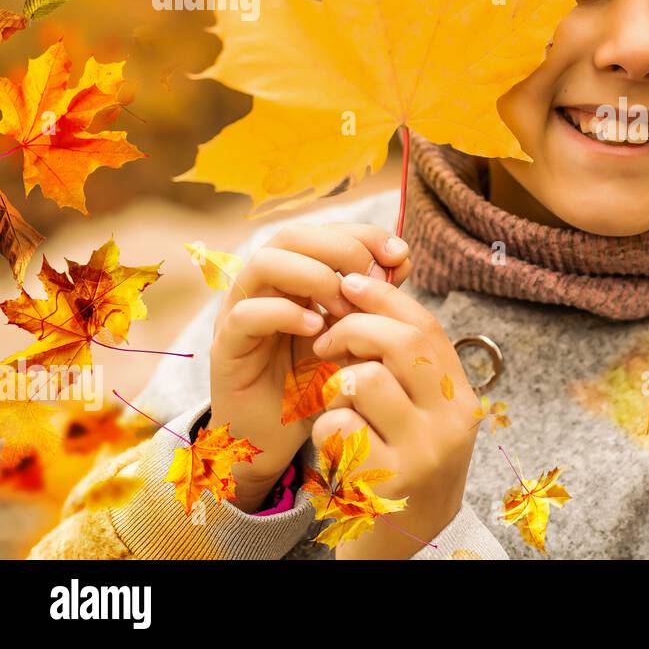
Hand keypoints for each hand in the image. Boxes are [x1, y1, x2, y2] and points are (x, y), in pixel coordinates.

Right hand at [208, 223, 411, 512]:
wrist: (280, 438)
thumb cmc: (318, 383)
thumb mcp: (355, 336)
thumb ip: (375, 299)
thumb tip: (402, 258)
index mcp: (295, 275)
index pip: (324, 230)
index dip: (363, 234)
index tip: (399, 255)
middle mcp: (264, 286)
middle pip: (292, 235)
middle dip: (340, 249)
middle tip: (371, 283)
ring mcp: (240, 311)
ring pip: (264, 263)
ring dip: (313, 277)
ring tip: (344, 309)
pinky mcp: (226, 346)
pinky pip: (246, 314)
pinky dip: (285, 314)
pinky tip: (317, 331)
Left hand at [310, 270, 478, 558]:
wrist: (398, 543)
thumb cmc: (401, 463)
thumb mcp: (419, 413)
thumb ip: (407, 364)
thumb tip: (367, 290)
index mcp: (462, 399)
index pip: (428, 328)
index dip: (386, 298)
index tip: (350, 283)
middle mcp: (453, 423)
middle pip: (402, 343)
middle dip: (354, 329)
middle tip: (327, 342)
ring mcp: (424, 453)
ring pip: (365, 380)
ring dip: (337, 389)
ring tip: (341, 409)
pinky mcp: (388, 481)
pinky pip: (338, 426)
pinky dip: (326, 430)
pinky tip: (337, 448)